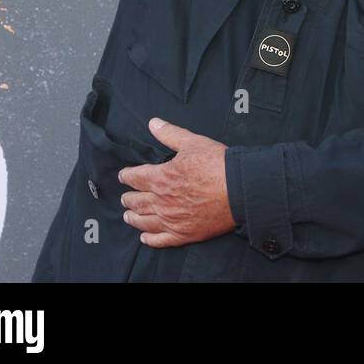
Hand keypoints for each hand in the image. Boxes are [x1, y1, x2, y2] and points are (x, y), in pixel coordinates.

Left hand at [119, 118, 234, 248]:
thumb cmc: (217, 165)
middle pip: (136, 201)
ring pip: (144, 221)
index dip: (127, 176)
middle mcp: (161, 201)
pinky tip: (145, 237)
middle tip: (125, 197)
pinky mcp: (183, 233)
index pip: (135, 177)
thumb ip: (170, 134)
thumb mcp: (193, 143)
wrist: (239, 190)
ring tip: (128, 216)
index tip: (123, 176)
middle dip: (128, 198)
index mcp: (161, 178)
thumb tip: (153, 123)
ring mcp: (171, 220)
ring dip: (133, 218)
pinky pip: (160, 240)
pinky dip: (149, 239)